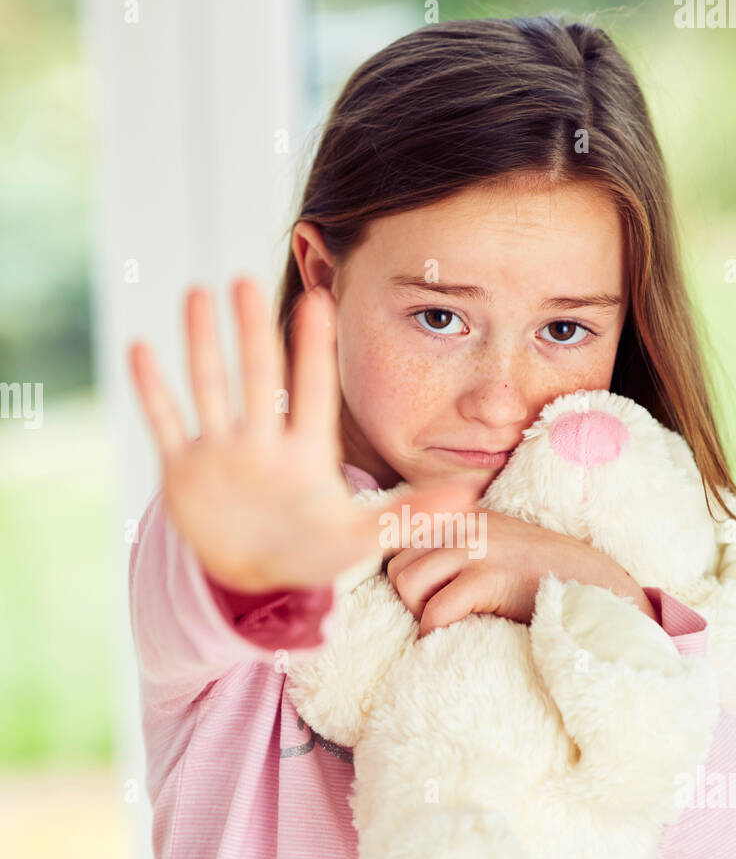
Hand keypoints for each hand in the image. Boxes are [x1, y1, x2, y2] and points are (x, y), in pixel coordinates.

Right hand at [127, 279, 483, 592]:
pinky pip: (167, 424)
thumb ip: (412, 515)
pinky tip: (141, 349)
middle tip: (248, 281)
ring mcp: (223, 451)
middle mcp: (262, 441)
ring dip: (203, 344)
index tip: (320, 301)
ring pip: (211, 387)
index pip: (314, 391)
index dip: (314, 350)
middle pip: (259, 376)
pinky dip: (153, 391)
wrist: (258, 578)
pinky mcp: (186, 470)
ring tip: (199, 293)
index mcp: (305, 452)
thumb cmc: (313, 551)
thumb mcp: (363, 537)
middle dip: (254, 331)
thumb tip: (471, 496)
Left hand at [385, 510, 657, 634]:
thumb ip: (460, 550)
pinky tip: (449, 644)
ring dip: (420, 616)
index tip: (414, 599)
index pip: (401, 535)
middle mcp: (466, 522)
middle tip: (437, 618)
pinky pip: (435, 612)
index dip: (401, 574)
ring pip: (407, 586)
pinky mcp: (490, 578)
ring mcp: (477, 547)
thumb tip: (410, 577)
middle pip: (397, 564)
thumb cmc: (549, 578)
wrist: (601, 587)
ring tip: (447, 629)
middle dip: (408, 598)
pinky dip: (434, 635)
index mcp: (465, 513)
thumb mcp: (500, 548)